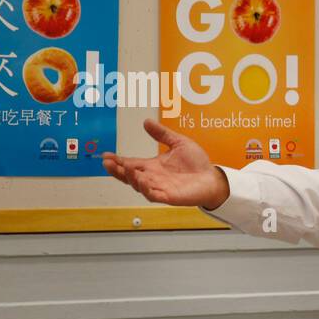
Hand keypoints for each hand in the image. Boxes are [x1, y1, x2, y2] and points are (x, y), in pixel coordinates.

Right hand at [102, 119, 229, 208]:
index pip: (130, 163)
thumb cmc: (197, 163)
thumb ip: (162, 134)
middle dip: (117, 171)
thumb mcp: (178, 143)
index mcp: (153, 166)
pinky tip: (143, 181)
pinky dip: (146, 189)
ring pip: (139, 186)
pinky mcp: (169, 196)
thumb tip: (146, 121)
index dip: (117, 160)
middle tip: (107, 163)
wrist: (213, 177)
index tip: (105, 155)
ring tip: (126, 170)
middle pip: (129, 176)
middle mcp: (153, 178)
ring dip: (131, 178)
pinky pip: (153, 195)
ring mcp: (160, 188)